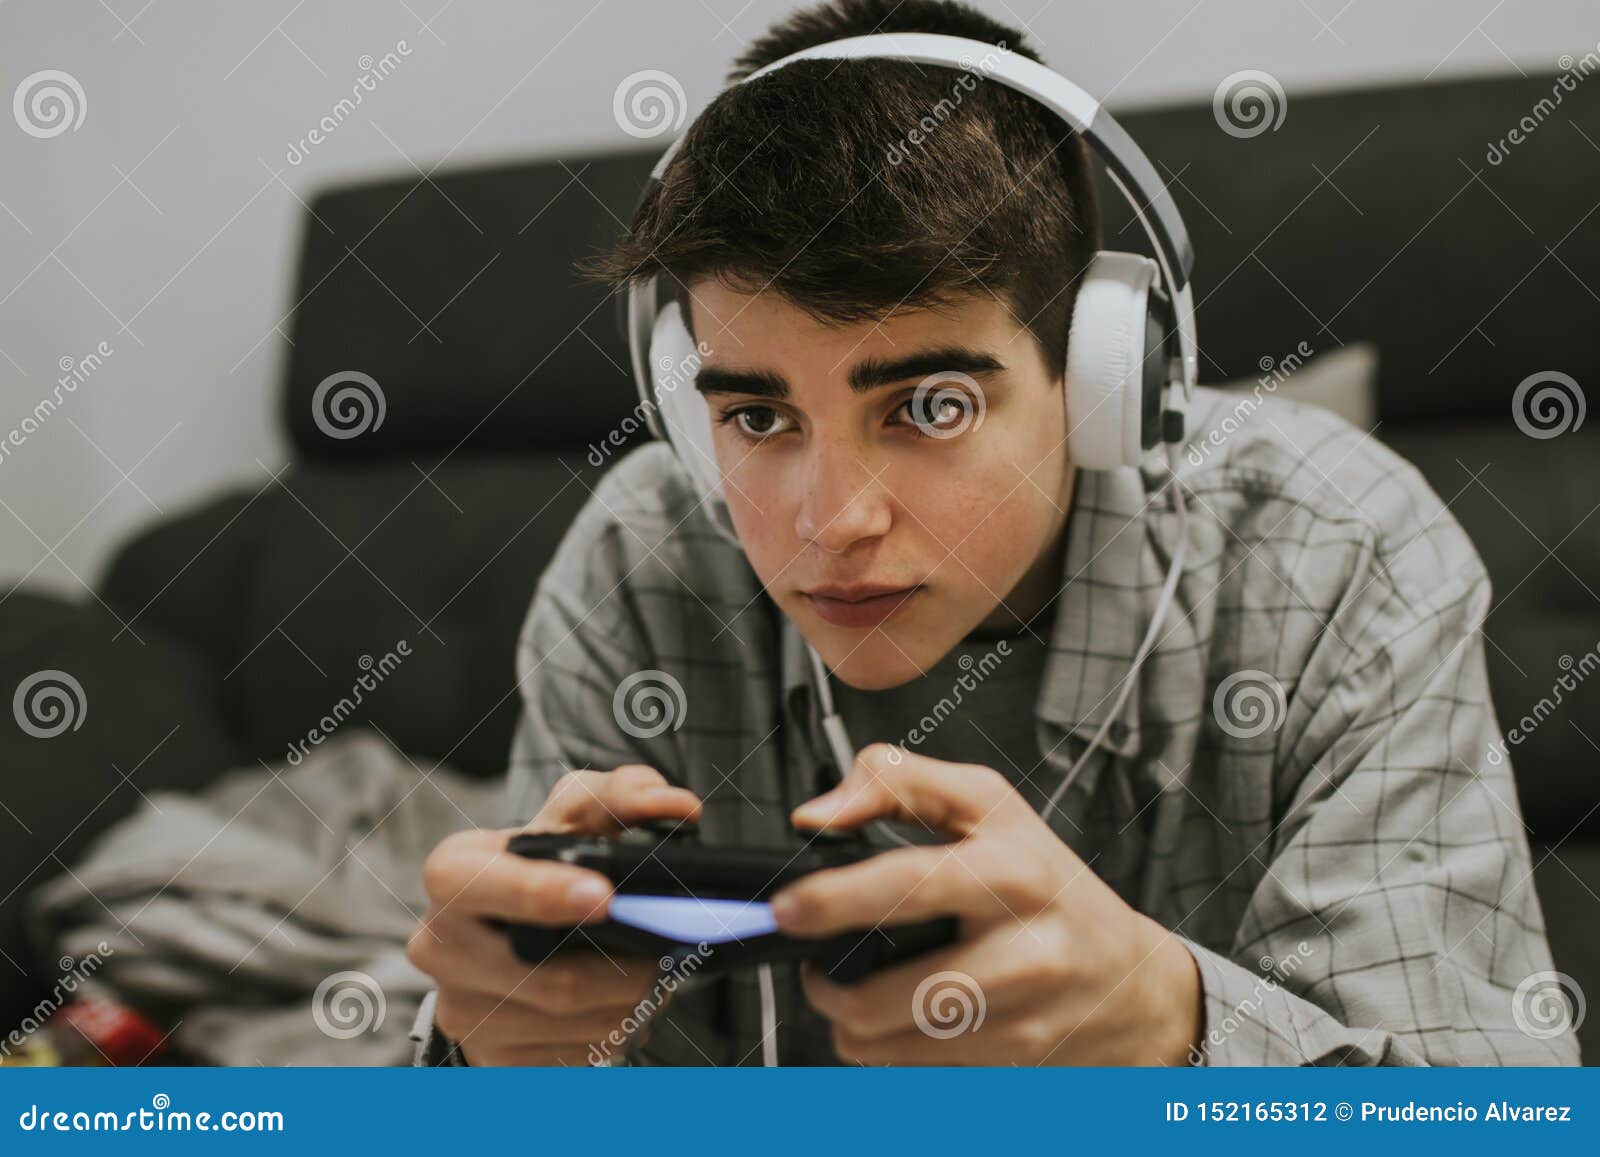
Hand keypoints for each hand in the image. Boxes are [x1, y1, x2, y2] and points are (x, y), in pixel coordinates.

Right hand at [408, 765, 702, 1064]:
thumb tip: (674, 805)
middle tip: (669, 952)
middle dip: (623, 969)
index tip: (604, 896)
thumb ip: (620, 795)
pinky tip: (626, 1007)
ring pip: (569, 1023)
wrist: (503, 937)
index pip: (474, 884)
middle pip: (547, 976)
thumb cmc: (542, 864)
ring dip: (630, 1003)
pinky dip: (614, 1033)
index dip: (539, 893)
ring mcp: (462, 1011)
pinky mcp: (489, 1059)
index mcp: (452, 875)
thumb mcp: (572, 816)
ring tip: (653, 976)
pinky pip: (571, 1057)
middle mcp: (441, 946)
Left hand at [769, 744, 1201, 1064]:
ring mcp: (1019, 1014)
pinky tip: (897, 1014)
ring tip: (851, 986)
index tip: (788, 907)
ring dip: (846, 1018)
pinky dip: (883, 1044)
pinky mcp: (1010, 1061)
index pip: (912, 884)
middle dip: (824, 986)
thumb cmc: (1048, 883)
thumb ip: (897, 783)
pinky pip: (909, 1066)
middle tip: (812, 961)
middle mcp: (1022, 947)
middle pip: (885, 993)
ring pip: (885, 1039)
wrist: (1131, 982)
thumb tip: (817, 816)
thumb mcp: (987, 805)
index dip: (836, 897)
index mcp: (1013, 869)